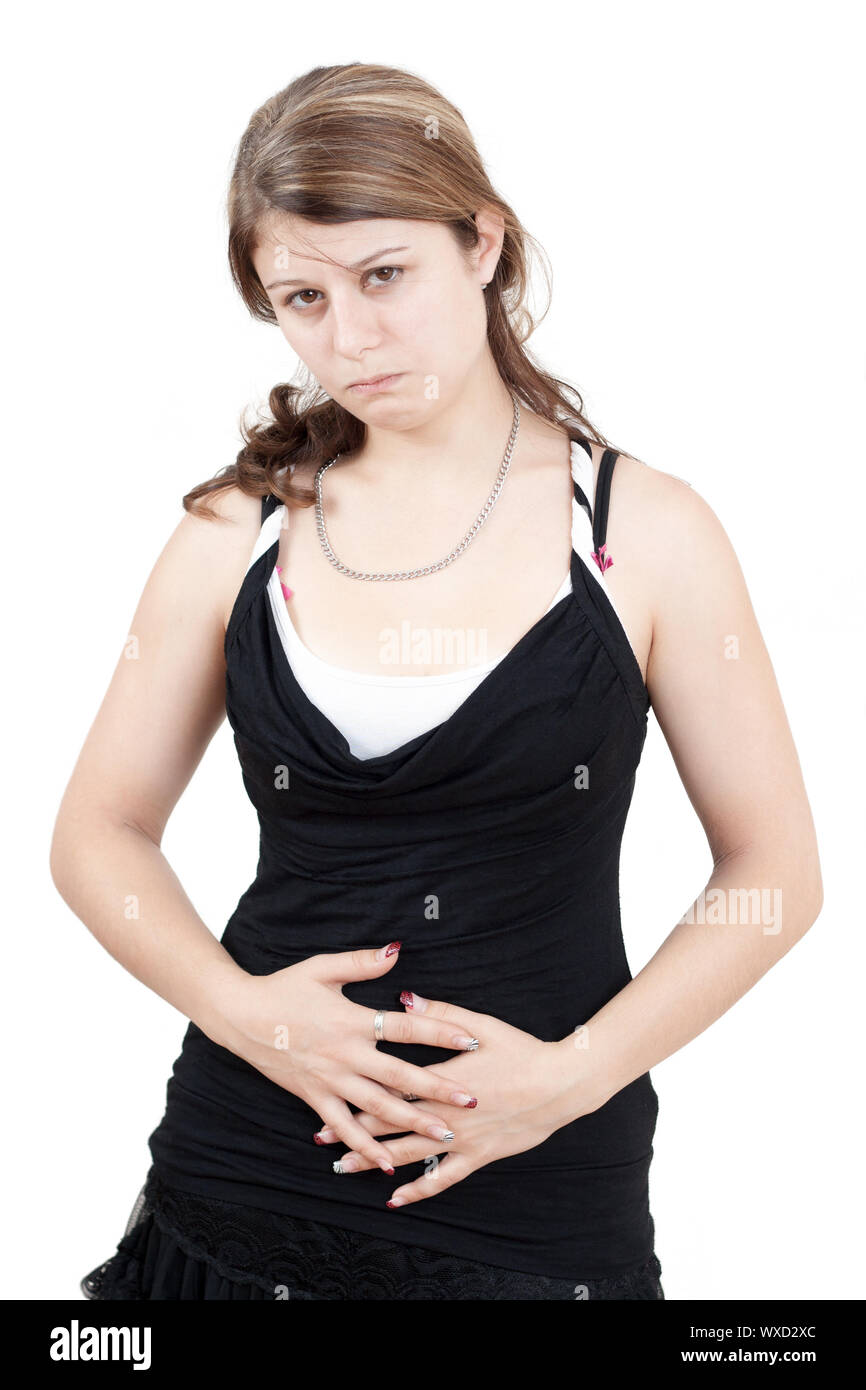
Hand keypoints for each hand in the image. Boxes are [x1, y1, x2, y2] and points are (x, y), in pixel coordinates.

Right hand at [218, 945, 481, 1175]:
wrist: (240, 1017)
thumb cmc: (284, 988)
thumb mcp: (322, 967)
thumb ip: (361, 962)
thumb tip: (397, 951)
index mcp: (350, 1020)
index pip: (404, 1027)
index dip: (439, 1032)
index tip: (471, 1040)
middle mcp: (344, 1054)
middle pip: (399, 1074)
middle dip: (437, 1089)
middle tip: (470, 1102)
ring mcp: (329, 1080)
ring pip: (377, 1107)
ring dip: (411, 1122)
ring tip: (444, 1136)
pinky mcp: (314, 1097)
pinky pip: (344, 1126)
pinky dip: (366, 1146)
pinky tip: (388, 1164)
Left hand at [315, 993, 605, 1205]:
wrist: (560, 1084)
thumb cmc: (521, 1050)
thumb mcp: (480, 1025)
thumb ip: (439, 1013)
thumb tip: (404, 999)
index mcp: (441, 1077)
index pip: (389, 1085)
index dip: (355, 1090)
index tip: (327, 1094)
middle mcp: (445, 1112)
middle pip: (389, 1122)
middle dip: (353, 1129)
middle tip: (321, 1135)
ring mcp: (461, 1138)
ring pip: (408, 1153)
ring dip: (374, 1160)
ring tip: (343, 1166)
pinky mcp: (478, 1156)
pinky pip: (443, 1178)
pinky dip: (418, 1190)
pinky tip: (396, 1199)